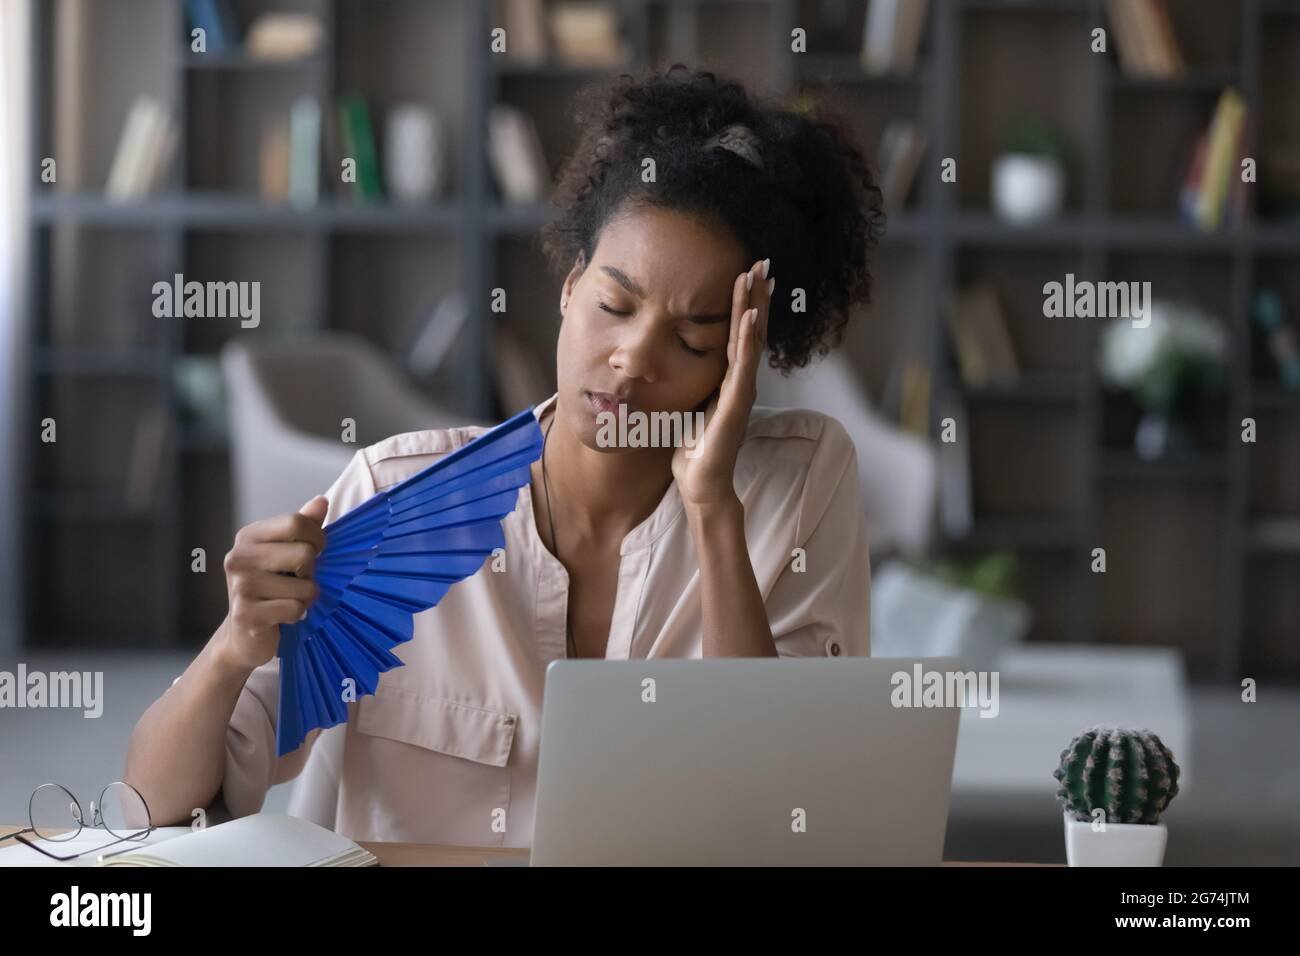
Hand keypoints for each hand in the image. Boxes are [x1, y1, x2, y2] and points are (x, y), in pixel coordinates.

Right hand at [218, 496, 327, 671]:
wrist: (244, 635)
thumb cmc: (270, 589)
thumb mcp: (285, 552)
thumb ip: (302, 526)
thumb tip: (321, 501)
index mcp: (249, 537)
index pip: (296, 522)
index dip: (317, 538)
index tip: (315, 552)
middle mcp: (239, 557)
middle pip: (304, 553)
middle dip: (312, 571)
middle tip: (298, 581)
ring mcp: (240, 587)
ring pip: (305, 586)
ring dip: (306, 597)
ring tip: (289, 600)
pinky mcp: (247, 615)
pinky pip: (295, 609)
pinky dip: (297, 615)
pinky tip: (282, 616)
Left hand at [672, 257, 772, 506]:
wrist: (701, 482)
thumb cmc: (695, 447)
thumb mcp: (691, 402)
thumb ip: (693, 379)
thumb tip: (674, 356)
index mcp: (730, 378)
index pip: (739, 332)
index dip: (746, 302)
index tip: (747, 272)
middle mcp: (741, 380)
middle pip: (752, 328)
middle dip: (757, 294)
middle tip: (763, 261)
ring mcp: (742, 390)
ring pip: (751, 339)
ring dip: (755, 305)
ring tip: (759, 276)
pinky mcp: (737, 403)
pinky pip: (743, 364)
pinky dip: (748, 338)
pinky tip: (751, 316)